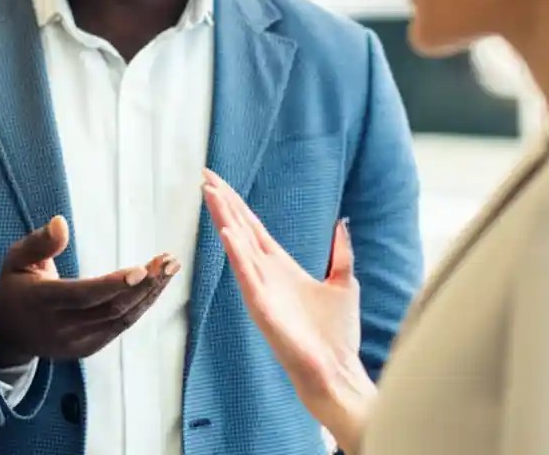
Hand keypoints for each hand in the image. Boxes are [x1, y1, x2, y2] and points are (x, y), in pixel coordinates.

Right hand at [0, 215, 180, 366]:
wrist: (7, 333)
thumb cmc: (16, 286)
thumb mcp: (16, 259)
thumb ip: (39, 242)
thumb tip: (60, 222)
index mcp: (41, 302)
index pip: (82, 296)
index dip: (112, 284)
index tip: (141, 269)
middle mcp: (60, 327)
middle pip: (110, 308)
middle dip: (144, 285)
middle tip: (169, 261)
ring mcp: (76, 342)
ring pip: (121, 319)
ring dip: (150, 294)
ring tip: (170, 268)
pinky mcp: (88, 349)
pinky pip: (120, 327)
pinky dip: (141, 306)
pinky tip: (156, 286)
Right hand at [202, 169, 373, 452]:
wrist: (335, 371)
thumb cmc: (336, 335)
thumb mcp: (343, 283)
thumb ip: (339, 253)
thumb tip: (342, 223)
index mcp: (281, 266)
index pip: (253, 227)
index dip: (236, 203)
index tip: (218, 182)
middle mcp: (265, 274)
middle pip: (239, 229)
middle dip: (223, 203)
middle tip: (205, 177)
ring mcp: (260, 289)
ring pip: (238, 246)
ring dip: (225, 219)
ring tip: (210, 194)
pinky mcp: (261, 306)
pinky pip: (245, 275)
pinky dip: (236, 253)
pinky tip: (227, 233)